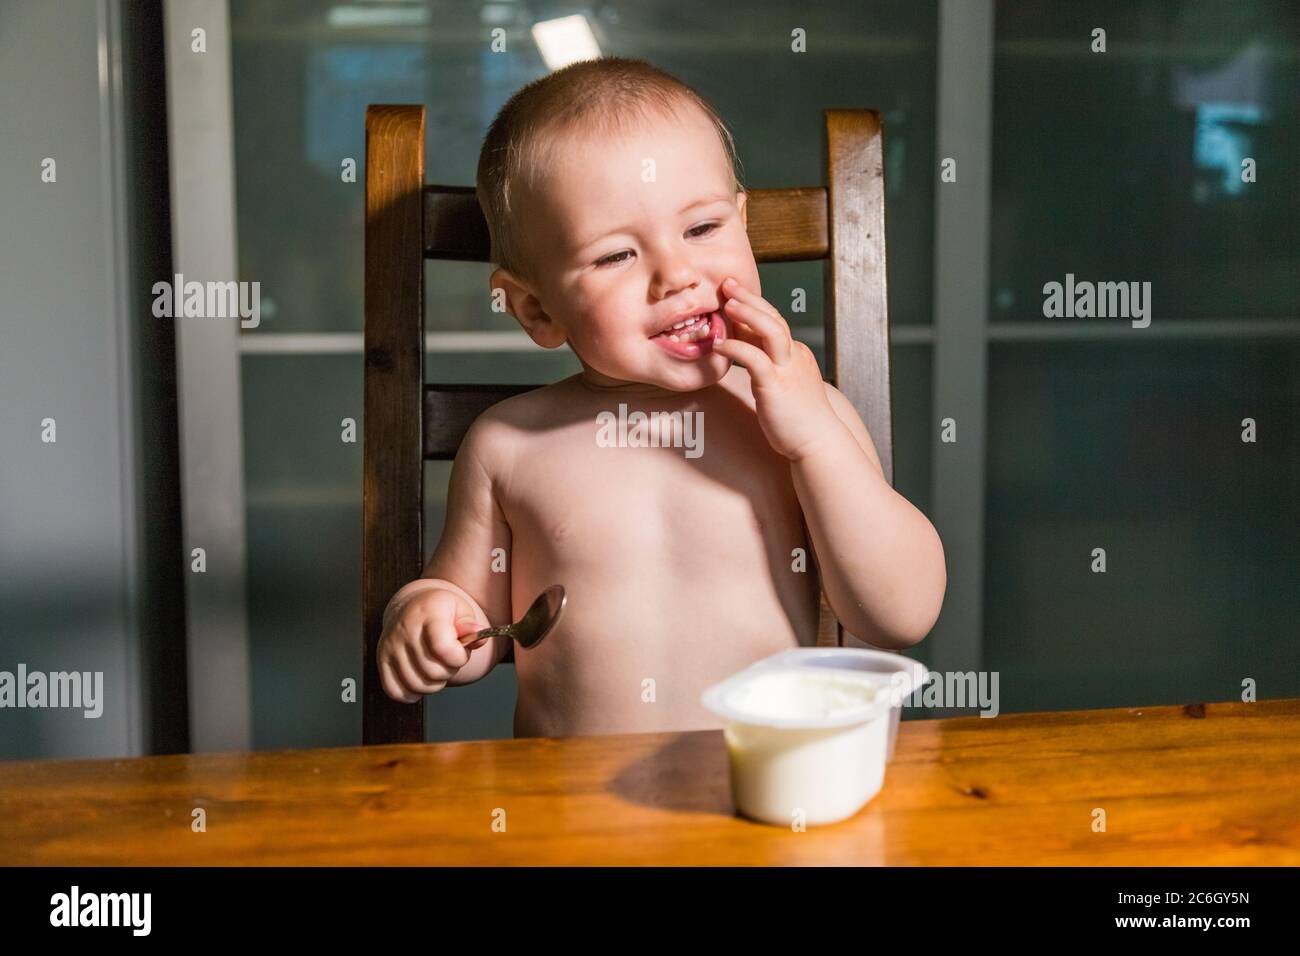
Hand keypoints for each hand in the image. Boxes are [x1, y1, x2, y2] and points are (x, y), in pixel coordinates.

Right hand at [377, 586, 487, 702]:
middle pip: (432, 672)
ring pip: (417, 685)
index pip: (444, 649)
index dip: (459, 658)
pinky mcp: (381, 661)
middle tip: (448, 660)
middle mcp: (405, 630)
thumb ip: (471, 626)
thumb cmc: (440, 611)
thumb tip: (479, 634)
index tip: (460, 652)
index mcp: (428, 614)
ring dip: (433, 684)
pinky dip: (412, 693)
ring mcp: (390, 647)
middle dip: (449, 671)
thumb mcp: (461, 610)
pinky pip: (395, 692)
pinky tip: (420, 680)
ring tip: (436, 668)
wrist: (411, 606)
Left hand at [711, 276, 841, 460]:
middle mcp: (794, 357)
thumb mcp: (781, 385)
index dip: (754, 306)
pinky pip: (755, 359)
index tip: (734, 294)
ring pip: (772, 330)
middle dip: (750, 298)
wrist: (817, 444)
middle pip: (774, 317)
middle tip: (727, 283)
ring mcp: (787, 370)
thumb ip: (765, 366)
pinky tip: (719, 344)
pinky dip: (736, 347)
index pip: (774, 322)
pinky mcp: (776, 386)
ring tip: (727, 303)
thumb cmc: (796, 420)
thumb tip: (743, 352)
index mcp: (795, 355)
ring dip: (749, 313)